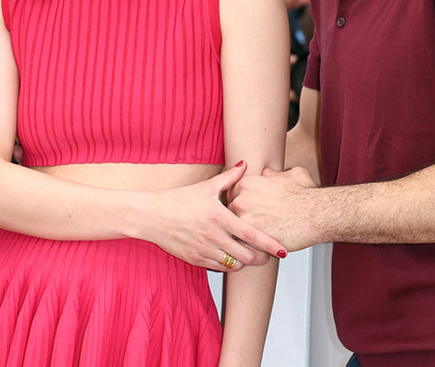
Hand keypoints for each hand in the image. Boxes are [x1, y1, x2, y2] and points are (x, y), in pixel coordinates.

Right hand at [145, 162, 285, 270]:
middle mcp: (214, 236)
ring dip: (244, 261)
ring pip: (235, 265)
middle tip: (266, 254)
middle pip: (248, 256)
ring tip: (247, 253)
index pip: (252, 235)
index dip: (270, 245)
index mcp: (219, 217)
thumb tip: (244, 165)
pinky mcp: (196, 260)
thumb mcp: (204, 187)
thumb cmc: (177, 200)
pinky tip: (229, 255)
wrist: (151, 216)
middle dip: (261, 257)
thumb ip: (229, 178)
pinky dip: (228, 265)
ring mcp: (204, 250)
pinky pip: (220, 269)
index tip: (283, 250)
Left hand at [228, 166, 318, 251]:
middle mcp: (241, 199)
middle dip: (238, 218)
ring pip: (234, 229)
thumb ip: (274, 174)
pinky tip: (258, 248)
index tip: (247, 209)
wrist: (316, 214)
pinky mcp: (251, 237)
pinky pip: (243, 244)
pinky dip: (248, 247)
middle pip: (230, 211)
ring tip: (252, 239)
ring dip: (241, 234)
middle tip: (250, 225)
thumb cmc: (306, 196)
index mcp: (247, 183)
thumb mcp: (290, 174)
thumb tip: (268, 173)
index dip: (240, 203)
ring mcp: (244, 219)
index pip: (232, 194)